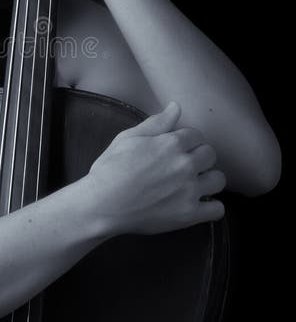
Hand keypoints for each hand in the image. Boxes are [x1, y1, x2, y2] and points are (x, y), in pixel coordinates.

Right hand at [73, 101, 225, 237]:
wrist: (102, 205)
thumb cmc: (110, 169)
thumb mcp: (128, 138)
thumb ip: (156, 122)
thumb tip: (177, 107)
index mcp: (171, 143)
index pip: (197, 135)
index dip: (188, 141)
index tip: (178, 149)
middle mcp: (185, 165)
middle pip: (210, 155)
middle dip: (199, 157)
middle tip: (184, 166)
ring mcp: (189, 191)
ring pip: (218, 180)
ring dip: (208, 180)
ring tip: (194, 184)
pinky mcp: (189, 215)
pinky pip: (217, 210)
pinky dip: (211, 207)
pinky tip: (199, 204)